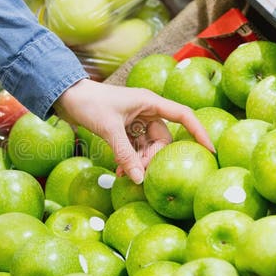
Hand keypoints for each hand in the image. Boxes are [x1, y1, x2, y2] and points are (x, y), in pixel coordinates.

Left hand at [53, 78, 214, 184]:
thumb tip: (139, 180)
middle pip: (164, 139)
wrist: (66, 96)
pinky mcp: (126, 129)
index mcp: (150, 102)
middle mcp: (147, 111)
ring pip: (149, 147)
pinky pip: (136, 148)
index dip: (199, 132)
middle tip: (138, 172)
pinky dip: (131, 159)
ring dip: (140, 162)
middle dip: (154, 158)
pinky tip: (121, 171)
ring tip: (124, 174)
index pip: (184, 116)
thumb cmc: (89, 103)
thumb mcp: (109, 129)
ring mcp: (136, 121)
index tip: (210, 151)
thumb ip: (125, 154)